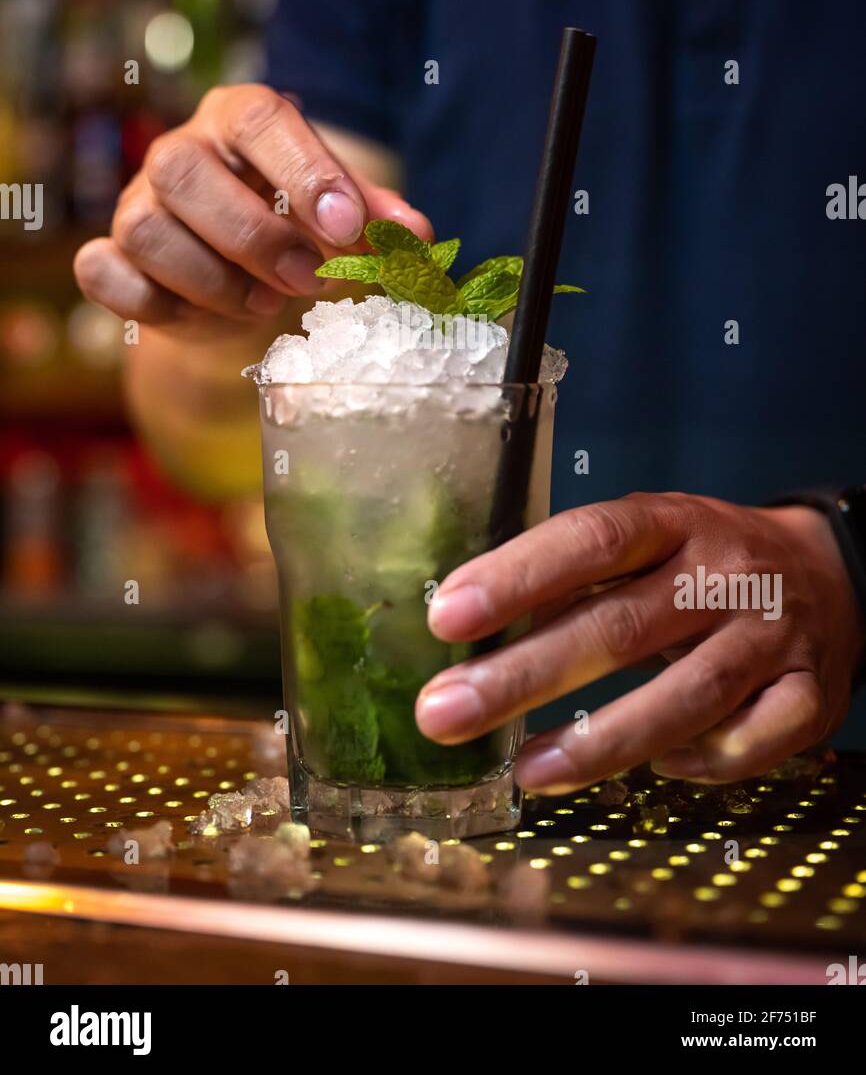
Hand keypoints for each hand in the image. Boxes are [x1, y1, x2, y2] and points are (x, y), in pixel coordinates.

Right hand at [73, 84, 430, 338]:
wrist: (240, 276)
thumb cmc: (294, 227)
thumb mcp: (341, 215)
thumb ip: (378, 219)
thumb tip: (417, 238)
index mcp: (238, 119)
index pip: (261, 119)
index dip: (306, 172)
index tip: (347, 229)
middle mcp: (178, 150)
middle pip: (183, 169)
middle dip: (255, 236)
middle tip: (309, 280)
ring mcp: (134, 202)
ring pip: (145, 229)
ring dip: (214, 281)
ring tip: (263, 303)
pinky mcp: (107, 257)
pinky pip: (106, 274)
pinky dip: (157, 304)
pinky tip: (204, 314)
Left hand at [417, 493, 864, 790]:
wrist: (831, 573)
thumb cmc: (705, 561)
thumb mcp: (648, 539)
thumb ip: (577, 577)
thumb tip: (475, 626)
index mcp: (674, 523)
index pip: (592, 540)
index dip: (518, 576)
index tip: (447, 616)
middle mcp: (724, 575)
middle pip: (620, 628)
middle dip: (523, 676)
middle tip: (444, 713)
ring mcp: (770, 637)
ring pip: (685, 699)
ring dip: (597, 741)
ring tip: (524, 770)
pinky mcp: (809, 693)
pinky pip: (750, 742)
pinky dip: (699, 762)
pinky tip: (655, 769)